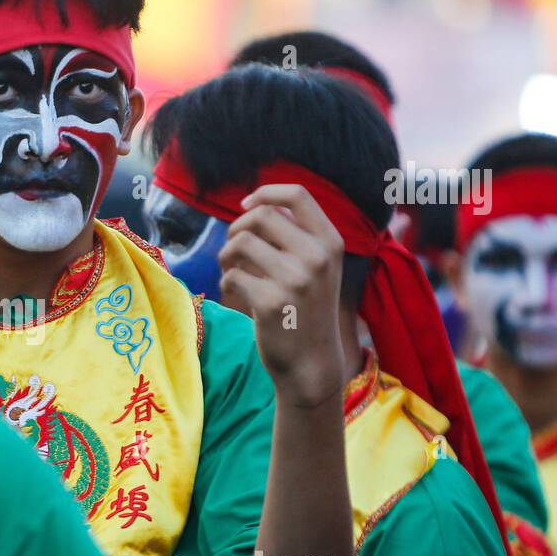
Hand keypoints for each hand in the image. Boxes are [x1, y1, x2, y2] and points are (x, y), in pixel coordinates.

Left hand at [219, 184, 345, 407]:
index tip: (245, 204)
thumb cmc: (306, 310)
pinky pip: (232, 275)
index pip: (298, 195)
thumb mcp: (317, 268)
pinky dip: (226, 282)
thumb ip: (297, 236)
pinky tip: (235, 294)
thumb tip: (258, 203)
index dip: (265, 192)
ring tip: (230, 270)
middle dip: (237, 228)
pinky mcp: (271, 303)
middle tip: (233, 249)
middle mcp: (317, 257)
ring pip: (241, 243)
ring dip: (226, 255)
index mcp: (330, 243)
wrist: (311, 362)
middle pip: (261, 215)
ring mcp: (296, 280)